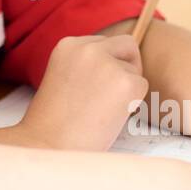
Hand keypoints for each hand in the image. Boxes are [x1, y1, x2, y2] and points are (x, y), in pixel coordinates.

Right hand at [18, 34, 147, 151]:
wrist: (48, 146)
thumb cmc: (53, 123)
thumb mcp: (62, 79)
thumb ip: (85, 66)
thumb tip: (117, 65)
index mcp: (68, 44)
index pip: (104, 43)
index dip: (106, 65)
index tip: (94, 87)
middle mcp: (88, 47)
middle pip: (126, 45)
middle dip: (126, 66)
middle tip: (111, 95)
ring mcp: (107, 63)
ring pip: (134, 69)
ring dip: (125, 89)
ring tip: (100, 112)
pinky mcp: (126, 83)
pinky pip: (142, 87)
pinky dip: (132, 104)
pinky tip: (109, 117)